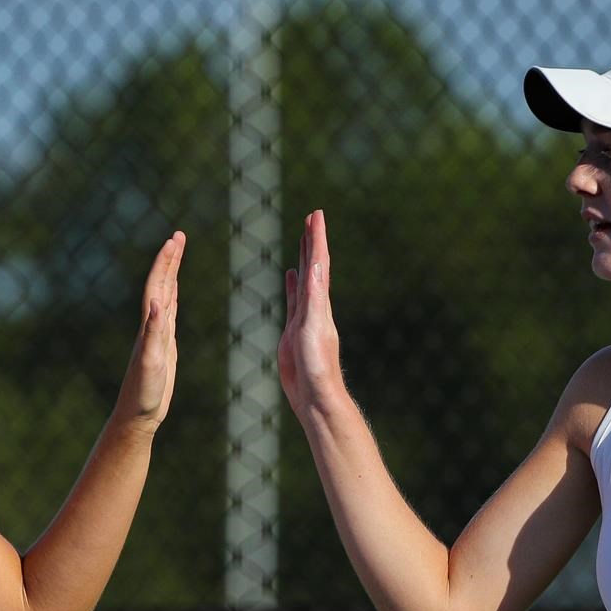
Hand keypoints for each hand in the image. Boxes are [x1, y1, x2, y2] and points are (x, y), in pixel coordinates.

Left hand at [111, 231, 182, 433]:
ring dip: (171, 274)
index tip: (174, 240)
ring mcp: (157, 335)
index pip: (157, 286)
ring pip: (166, 296)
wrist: (136, 415)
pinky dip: (173, 298)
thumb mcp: (149, 364)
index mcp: (148, 327)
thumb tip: (157, 304)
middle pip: (162, 284)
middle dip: (170, 259)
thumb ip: (152, 335)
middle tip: (179, 235)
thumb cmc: (141, 394)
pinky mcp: (163, 346)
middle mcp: (151, 326)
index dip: (165, 263)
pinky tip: (173, 295)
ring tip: (177, 253)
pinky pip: (170, 314)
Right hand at [279, 210, 344, 411]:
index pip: (319, 264)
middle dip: (312, 242)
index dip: (317, 239)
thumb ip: (312, 299)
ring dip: (304, 259)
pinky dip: (293, 285)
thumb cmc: (316, 366)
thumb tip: (314, 267)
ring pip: (305, 281)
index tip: (315, 215)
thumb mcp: (312, 328)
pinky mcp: (294, 331)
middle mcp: (315, 307)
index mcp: (320, 304)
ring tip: (303, 239)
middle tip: (311, 218)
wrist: (315, 395)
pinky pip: (294, 300)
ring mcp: (305, 318)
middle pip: (314, 267)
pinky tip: (291, 276)